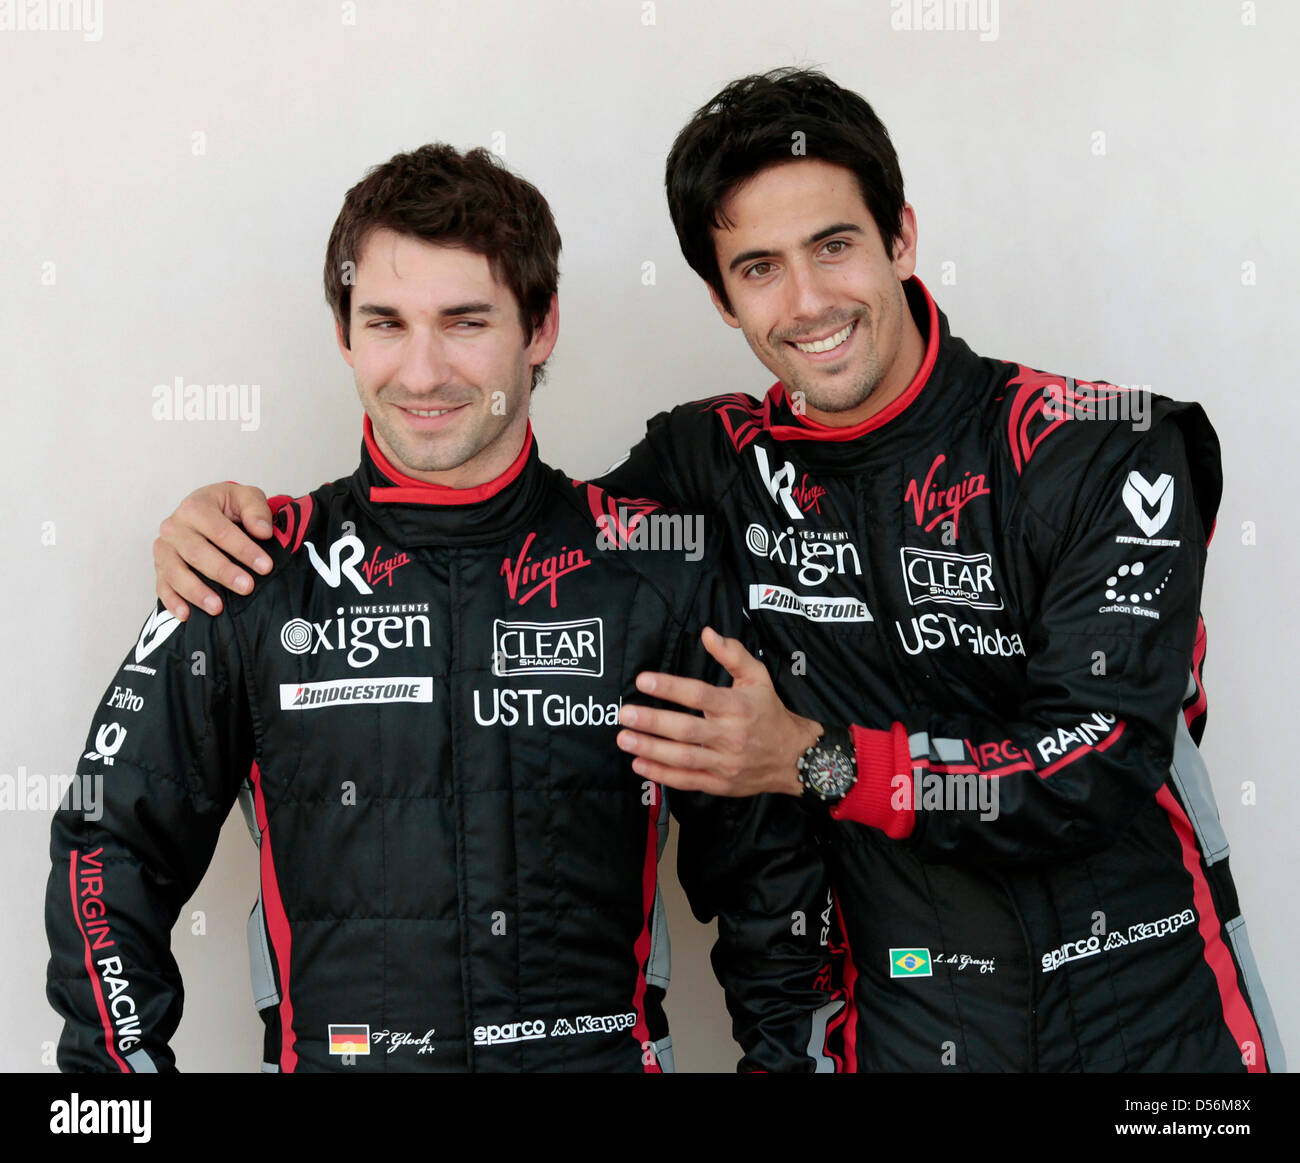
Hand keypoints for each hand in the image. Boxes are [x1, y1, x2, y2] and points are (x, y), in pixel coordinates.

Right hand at [154, 482, 273, 619]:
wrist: (206, 511)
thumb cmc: (229, 507)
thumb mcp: (246, 498)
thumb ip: (256, 510)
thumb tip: (263, 531)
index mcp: (194, 507)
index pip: (220, 531)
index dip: (244, 549)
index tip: (265, 566)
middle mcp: (174, 527)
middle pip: (197, 553)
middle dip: (223, 572)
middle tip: (247, 587)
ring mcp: (164, 548)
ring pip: (176, 572)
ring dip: (196, 591)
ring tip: (217, 608)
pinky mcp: (159, 567)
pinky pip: (162, 586)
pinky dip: (172, 601)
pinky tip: (186, 615)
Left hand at [616, 626, 822, 796]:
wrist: (793, 757)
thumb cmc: (770, 712)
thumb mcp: (758, 677)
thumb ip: (733, 654)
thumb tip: (707, 633)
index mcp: (737, 706)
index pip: (699, 695)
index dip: (670, 687)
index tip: (643, 680)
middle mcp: (730, 736)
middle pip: (686, 729)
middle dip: (652, 722)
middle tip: (625, 714)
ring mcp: (725, 763)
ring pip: (683, 758)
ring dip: (651, 749)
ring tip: (624, 739)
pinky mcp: (720, 784)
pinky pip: (687, 781)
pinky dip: (662, 775)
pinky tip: (639, 764)